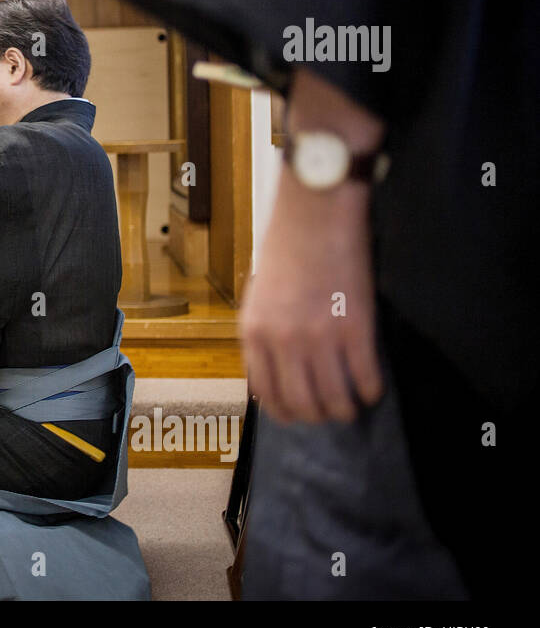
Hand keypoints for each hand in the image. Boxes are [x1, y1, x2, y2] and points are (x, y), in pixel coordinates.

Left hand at [239, 172, 382, 423]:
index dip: (284, 412)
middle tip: (330, 413)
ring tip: (353, 405)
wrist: (315, 211)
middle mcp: (282, 341)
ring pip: (334, 398)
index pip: (265, 392)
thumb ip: (266, 331)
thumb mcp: (260, 293)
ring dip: (345, 409)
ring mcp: (319, 338)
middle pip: (301, 403)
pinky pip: (366, 378)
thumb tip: (279, 368)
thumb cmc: (287, 246)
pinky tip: (373, 388)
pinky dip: (371, 390)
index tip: (296, 415)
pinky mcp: (355, 328)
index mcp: (254, 332)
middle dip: (317, 416)